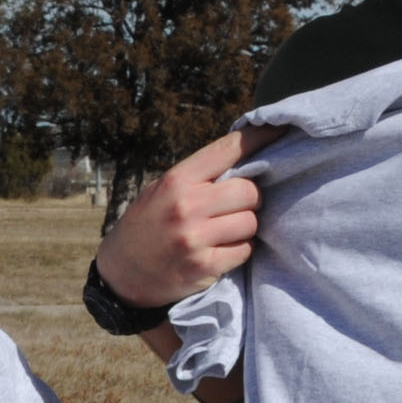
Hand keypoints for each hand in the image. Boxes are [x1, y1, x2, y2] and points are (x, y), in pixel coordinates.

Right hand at [94, 125, 277, 307]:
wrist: (120, 274)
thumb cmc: (146, 226)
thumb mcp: (160, 191)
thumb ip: (197, 178)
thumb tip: (245, 160)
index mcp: (177, 180)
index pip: (228, 149)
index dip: (260, 136)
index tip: (281, 128)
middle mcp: (186, 206)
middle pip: (249, 191)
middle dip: (250, 199)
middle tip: (237, 207)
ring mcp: (195, 238)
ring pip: (250, 223)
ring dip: (245, 227)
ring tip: (225, 232)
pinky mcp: (204, 267)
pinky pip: (244, 251)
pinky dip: (239, 251)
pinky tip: (220, 251)